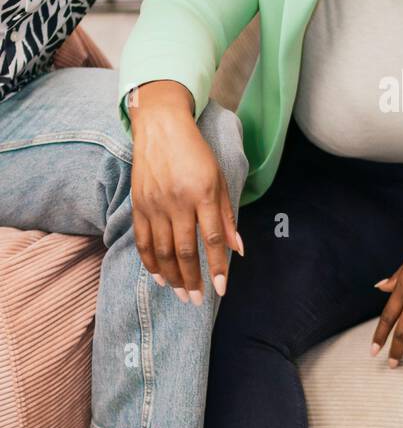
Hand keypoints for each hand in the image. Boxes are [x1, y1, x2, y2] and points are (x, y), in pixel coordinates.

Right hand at [129, 81, 242, 302]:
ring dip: (172, 277)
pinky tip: (159, 277)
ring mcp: (155, 204)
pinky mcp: (138, 205)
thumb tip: (238, 250)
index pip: (212, 239)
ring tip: (181, 294)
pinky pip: (143, 241)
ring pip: (162, 251)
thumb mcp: (219, 179)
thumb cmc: (196, 153)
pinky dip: (150, 262)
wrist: (160, 127)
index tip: (221, 289)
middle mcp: (177, 201)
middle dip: (192, 280)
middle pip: (184, 251)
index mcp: (202, 193)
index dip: (217, 266)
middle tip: (198, 300)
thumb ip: (226, 217)